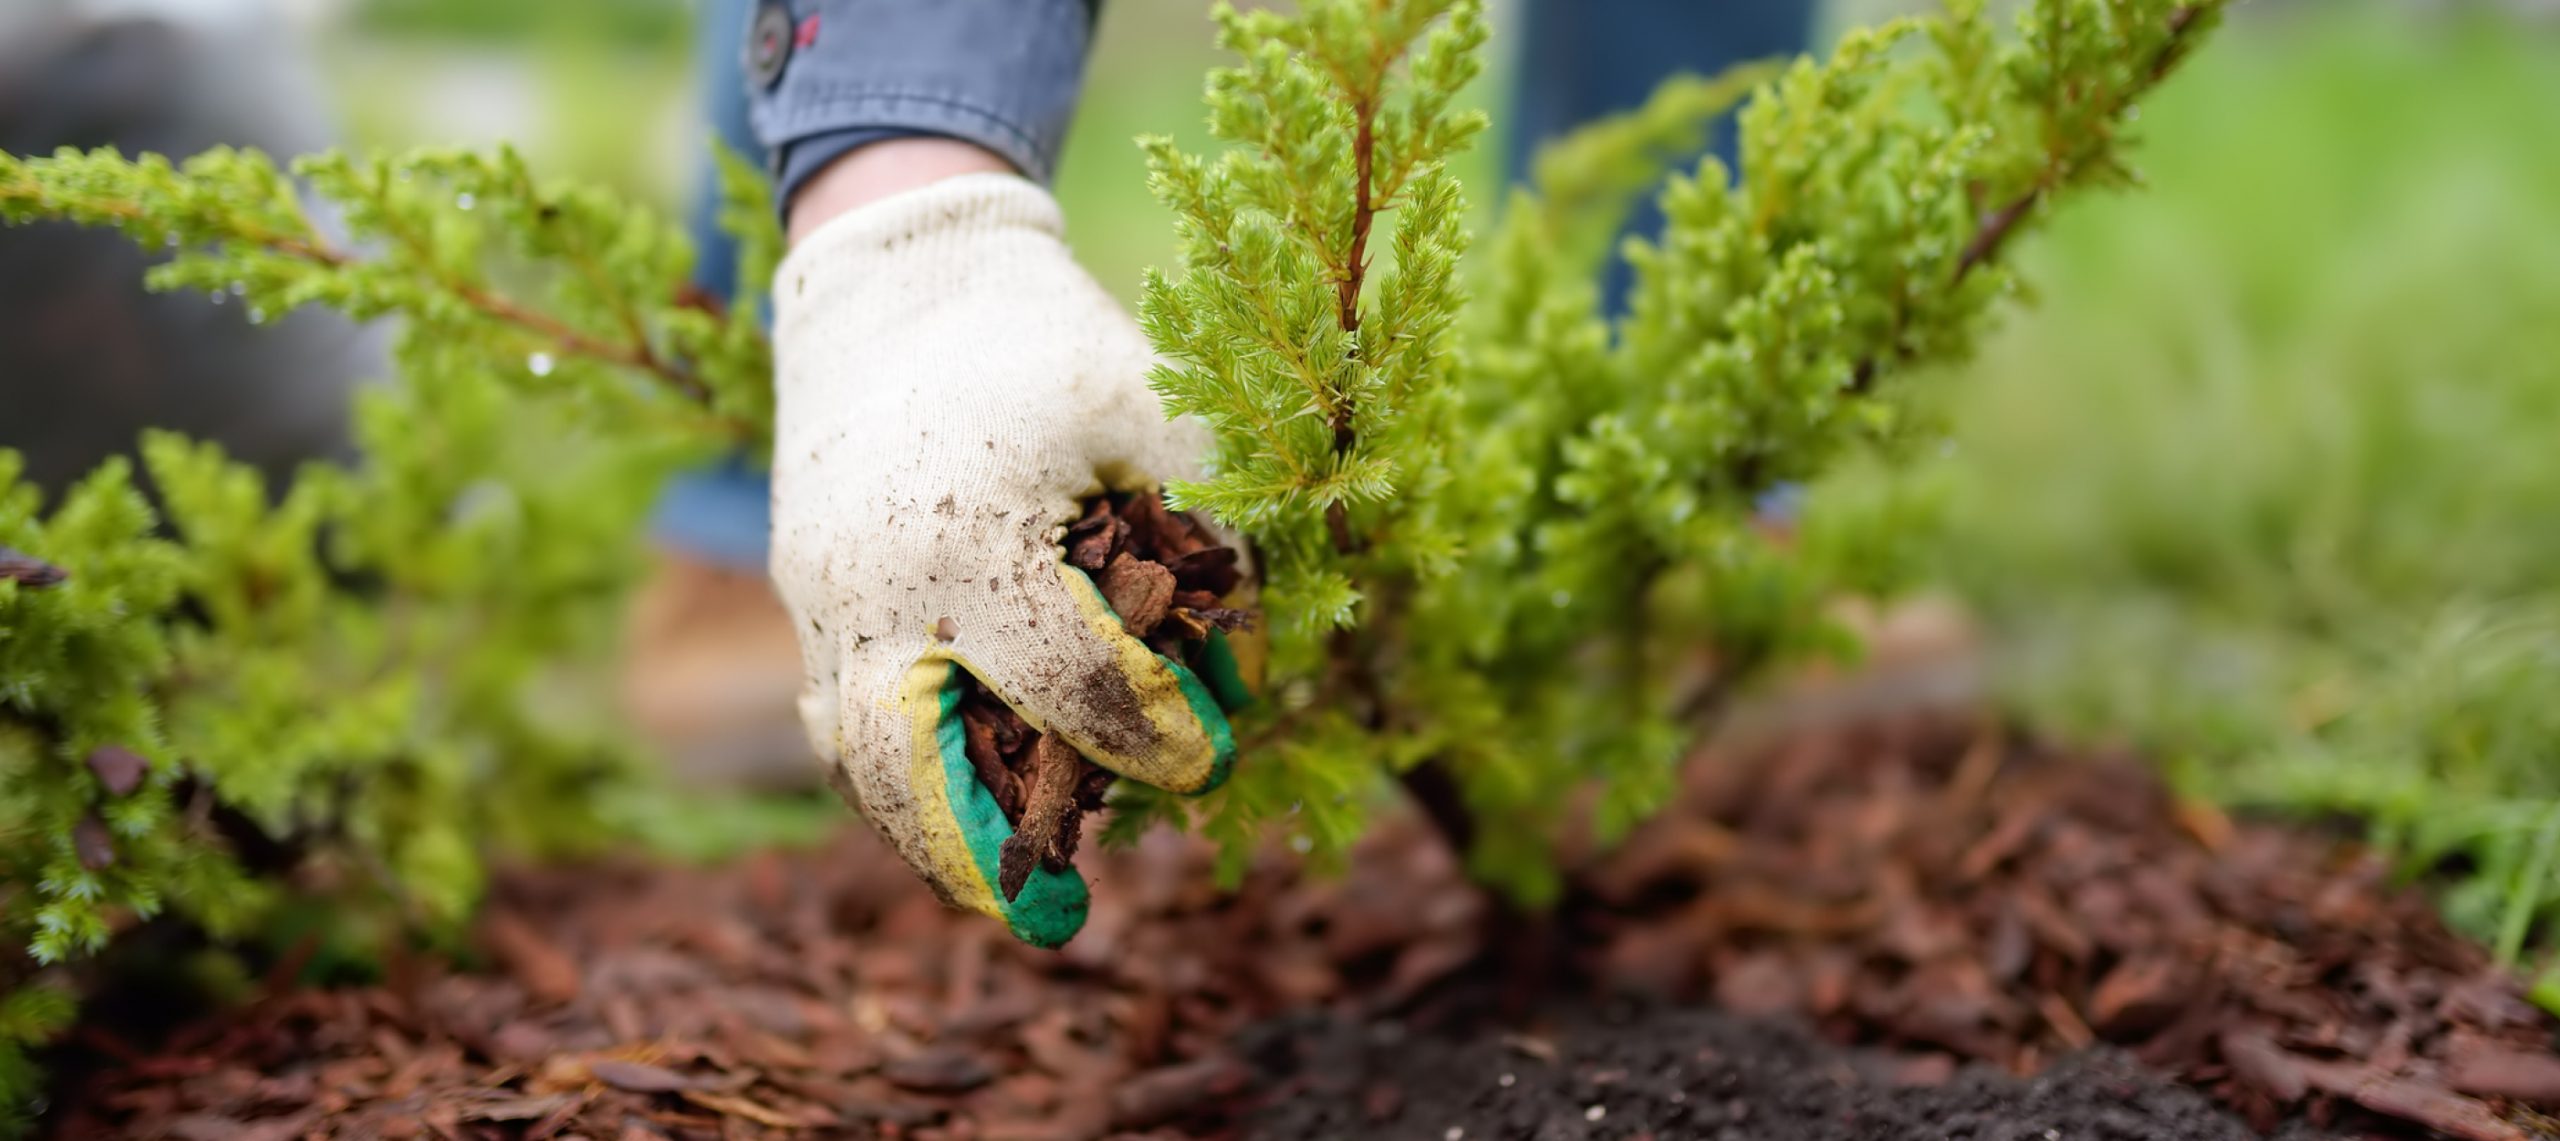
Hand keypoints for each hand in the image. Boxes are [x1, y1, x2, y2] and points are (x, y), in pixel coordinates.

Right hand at [768, 164, 1240, 946]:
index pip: (1068, 684)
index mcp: (970, 538)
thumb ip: (1211, 536)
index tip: (1205, 763)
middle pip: (905, 768)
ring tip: (1003, 881)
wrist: (894, 271)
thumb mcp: (1152, 410)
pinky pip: (837, 710)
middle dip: (977, 856)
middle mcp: (874, 586)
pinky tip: (959, 800)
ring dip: (927, 829)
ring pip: (854, 757)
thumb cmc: (1043, 339)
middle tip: (1055, 922)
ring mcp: (821, 596)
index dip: (1152, 736)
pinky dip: (892, 770)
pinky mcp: (804, 593)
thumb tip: (1246, 667)